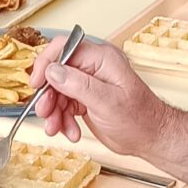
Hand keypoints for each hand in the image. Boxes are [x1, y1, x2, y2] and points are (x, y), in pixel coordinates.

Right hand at [30, 32, 169, 161]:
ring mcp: (89, 84)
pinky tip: (70, 131)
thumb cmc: (140, 119)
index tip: (36, 83)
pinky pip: (64, 105)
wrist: (151, 139)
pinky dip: (63, 120)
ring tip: (57, 128)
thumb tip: (53, 70)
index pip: (63, 48)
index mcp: (101, 59)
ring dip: (54, 112)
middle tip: (45, 113)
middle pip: (56, 72)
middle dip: (48, 95)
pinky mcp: (86, 99)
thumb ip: (78, 85)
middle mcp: (94, 68)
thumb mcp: (107, 102)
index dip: (46, 63)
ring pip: (57, 91)